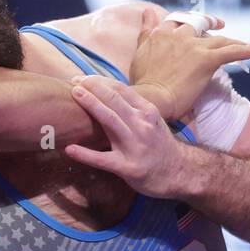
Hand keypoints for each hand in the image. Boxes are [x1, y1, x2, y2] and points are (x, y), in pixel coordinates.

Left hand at [65, 77, 197, 200]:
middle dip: (92, 88)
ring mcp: (135, 146)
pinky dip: (85, 154)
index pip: (121, 90)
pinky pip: (103, 159)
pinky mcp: (128, 167)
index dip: (100, 82)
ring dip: (91, 105)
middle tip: (73, 82)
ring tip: (74, 95)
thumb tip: (106, 94)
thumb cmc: (159, 145)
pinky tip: (70, 149)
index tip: (82, 78)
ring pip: (110, 121)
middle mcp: (142, 125)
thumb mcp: (152, 121)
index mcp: (147, 111)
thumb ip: (133, 108)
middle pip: (114, 100)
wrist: (179, 172)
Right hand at [127, 8, 249, 120]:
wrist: (151, 98)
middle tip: (220, 24)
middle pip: (200, 25)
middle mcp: (178, 35)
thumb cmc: (142, 83)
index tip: (195, 23)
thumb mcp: (139, 53)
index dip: (188, 20)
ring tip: (245, 43)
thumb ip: (146, 31)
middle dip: (210, 22)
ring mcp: (193, 46)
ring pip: (218, 39)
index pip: (178, 20)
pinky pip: (233, 52)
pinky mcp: (207, 60)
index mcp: (161, 34)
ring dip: (233, 39)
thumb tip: (147, 11)